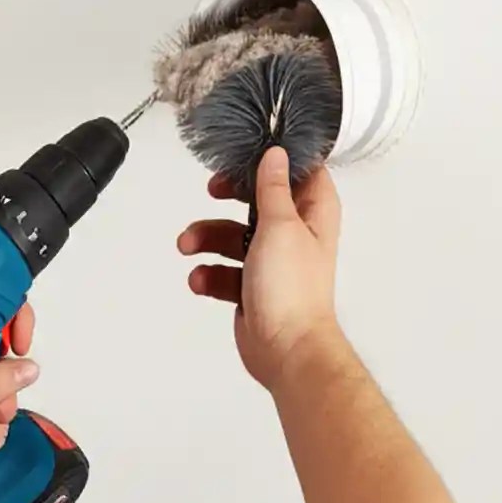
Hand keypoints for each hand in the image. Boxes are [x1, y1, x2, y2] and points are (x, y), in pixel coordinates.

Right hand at [178, 147, 344, 389]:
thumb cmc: (292, 290)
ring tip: (188, 245)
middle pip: (257, 200)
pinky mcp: (251, 286)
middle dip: (230, 197)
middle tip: (213, 190)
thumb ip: (273, 188)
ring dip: (206, 238)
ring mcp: (272, 261)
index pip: (300, 172)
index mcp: (313, 213)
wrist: (285, 349)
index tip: (247, 153)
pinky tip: (202, 280)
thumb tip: (276, 155)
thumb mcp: (280, 225)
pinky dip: (209, 273)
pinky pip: (223, 270)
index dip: (275, 159)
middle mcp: (294, 233)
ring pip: (232, 235)